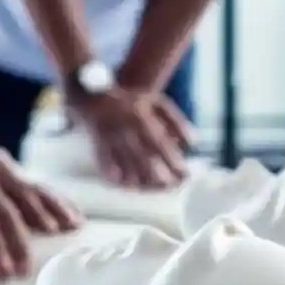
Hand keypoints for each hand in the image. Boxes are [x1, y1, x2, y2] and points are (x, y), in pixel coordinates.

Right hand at [69, 88, 193, 188]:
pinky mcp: (98, 147)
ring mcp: (110, 139)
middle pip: (144, 160)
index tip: (185, 174)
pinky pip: (108, 167)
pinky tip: (129, 184)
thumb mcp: (158, 103)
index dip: (173, 162)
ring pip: (126, 166)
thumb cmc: (131, 101)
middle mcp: (124, 130)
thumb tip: (192, 144)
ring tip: (155, 188)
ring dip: (142, 181)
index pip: (160, 145)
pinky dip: (118, 178)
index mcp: (141, 118)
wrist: (93, 96)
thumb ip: (177, 121)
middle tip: (172, 186)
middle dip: (160, 177)